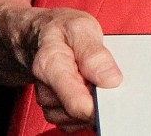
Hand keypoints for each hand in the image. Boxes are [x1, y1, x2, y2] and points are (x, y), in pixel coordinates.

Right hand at [4, 6, 122, 130]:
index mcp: (51, 66)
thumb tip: (112, 80)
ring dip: (90, 106)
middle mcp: (45, 89)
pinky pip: (72, 121)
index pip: (76, 103)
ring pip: (75, 120)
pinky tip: (88, 91)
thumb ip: (96, 54)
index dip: (98, 107)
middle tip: (106, 79)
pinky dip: (84, 112)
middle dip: (97, 101)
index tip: (114, 101)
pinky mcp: (53, 109)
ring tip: (94, 80)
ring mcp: (47, 102)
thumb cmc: (61, 30)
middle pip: (77, 113)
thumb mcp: (81, 28)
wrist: (36, 36)